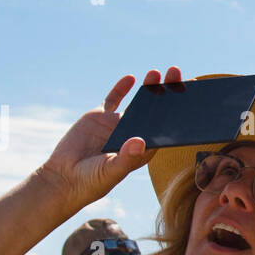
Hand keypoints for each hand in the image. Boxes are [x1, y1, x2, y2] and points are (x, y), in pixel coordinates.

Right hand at [35, 66, 183, 210]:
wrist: (64, 178)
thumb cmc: (91, 181)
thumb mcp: (110, 171)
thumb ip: (125, 157)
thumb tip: (140, 141)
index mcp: (143, 150)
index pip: (165, 129)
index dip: (178, 114)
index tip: (190, 99)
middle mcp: (134, 135)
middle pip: (155, 112)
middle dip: (166, 94)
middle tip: (177, 75)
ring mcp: (117, 125)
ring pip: (138, 103)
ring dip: (148, 88)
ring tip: (157, 73)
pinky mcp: (100, 117)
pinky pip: (113, 99)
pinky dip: (121, 89)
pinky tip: (130, 78)